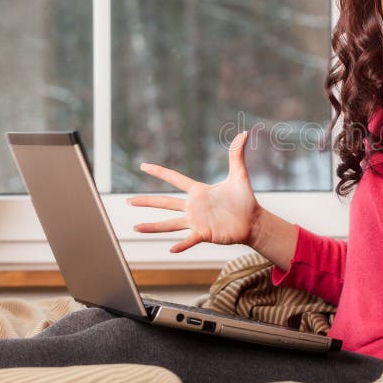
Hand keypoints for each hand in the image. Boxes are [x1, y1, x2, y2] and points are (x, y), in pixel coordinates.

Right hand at [130, 131, 259, 252]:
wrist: (254, 221)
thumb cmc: (245, 200)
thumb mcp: (239, 175)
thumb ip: (237, 154)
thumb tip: (243, 133)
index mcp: (198, 191)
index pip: (174, 178)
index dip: (159, 172)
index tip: (143, 166)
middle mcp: (193, 206)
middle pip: (165, 202)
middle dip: (147, 201)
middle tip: (128, 201)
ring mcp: (197, 221)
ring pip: (170, 223)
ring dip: (153, 226)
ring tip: (136, 228)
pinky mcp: (204, 233)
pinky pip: (189, 239)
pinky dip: (181, 244)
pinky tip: (170, 249)